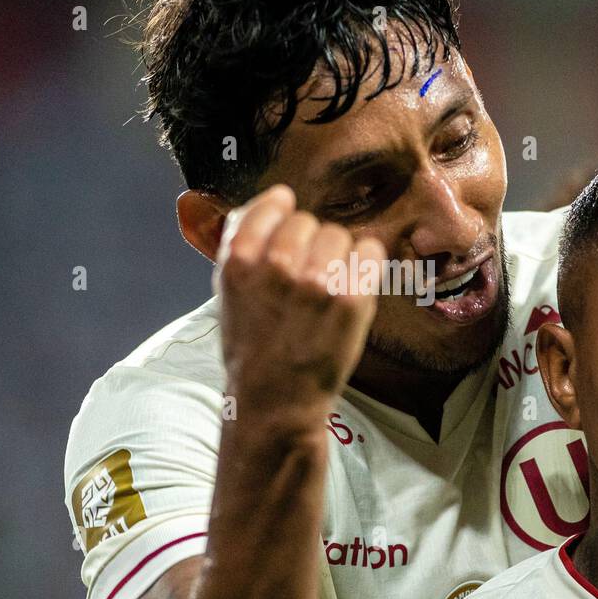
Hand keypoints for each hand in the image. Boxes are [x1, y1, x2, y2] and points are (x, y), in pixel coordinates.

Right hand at [214, 184, 385, 414]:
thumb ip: (244, 243)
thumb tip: (276, 198)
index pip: (275, 203)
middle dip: (309, 244)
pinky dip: (365, 264)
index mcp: (239, 259)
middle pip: (308, 220)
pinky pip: (369, 251)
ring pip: (339, 234)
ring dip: (337, 255)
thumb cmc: (252, 346)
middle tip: (305, 279)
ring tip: (326, 290)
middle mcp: (276, 265)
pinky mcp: (351, 299)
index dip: (284, 215)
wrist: (275, 400)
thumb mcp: (228, 291)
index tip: (289, 228)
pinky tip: (351, 287)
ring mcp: (316, 282)